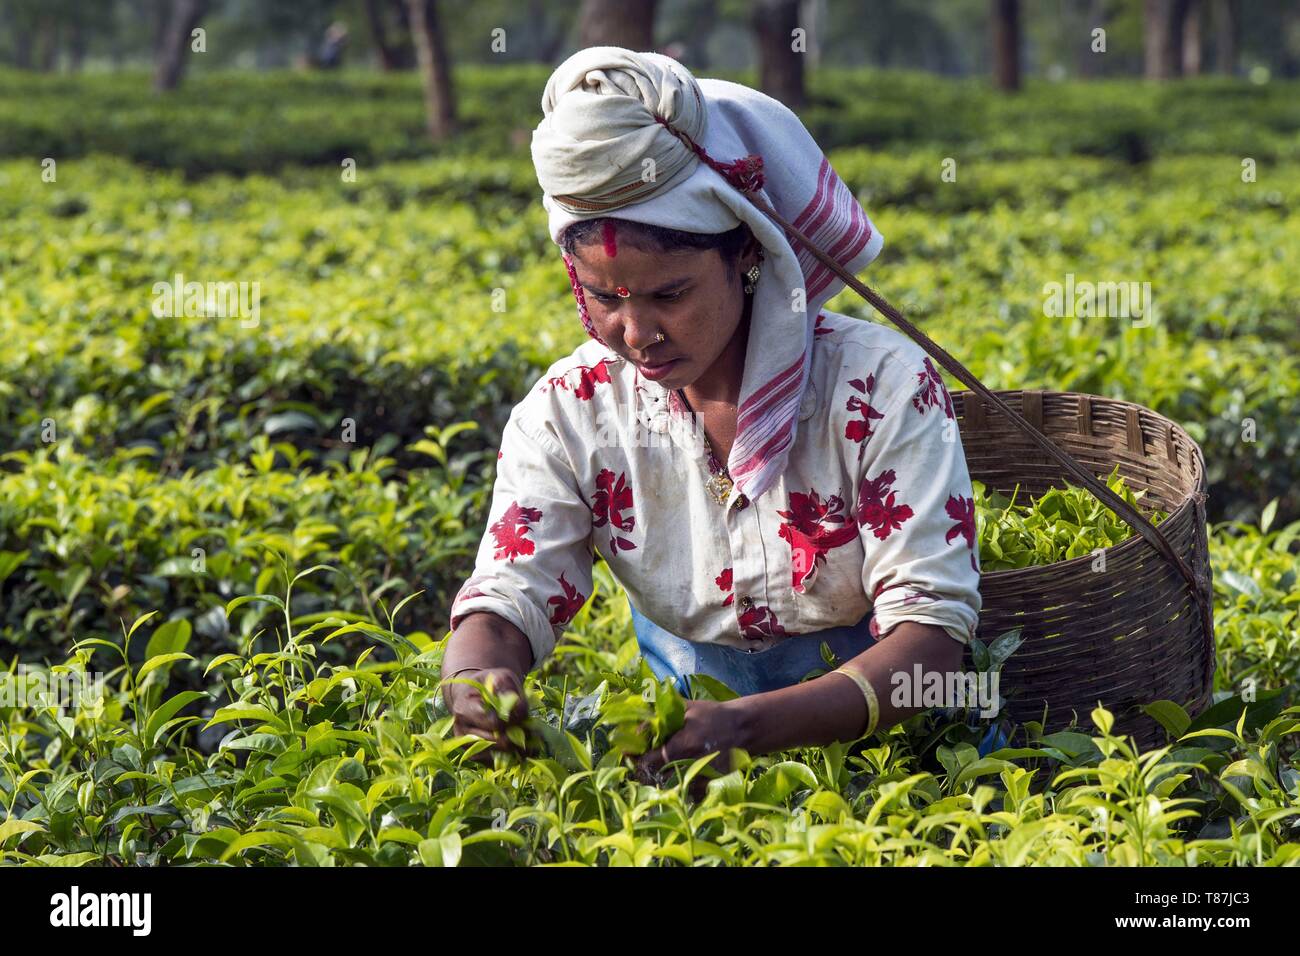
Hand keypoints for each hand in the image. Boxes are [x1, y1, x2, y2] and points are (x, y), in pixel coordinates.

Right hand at [442, 666, 528, 763]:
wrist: (475, 696)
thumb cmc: (489, 685)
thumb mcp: (500, 677)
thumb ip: (510, 690)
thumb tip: (520, 712)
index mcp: (464, 708)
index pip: (493, 722)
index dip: (512, 720)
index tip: (521, 714)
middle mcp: (461, 731)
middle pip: (497, 742)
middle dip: (518, 737)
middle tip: (533, 731)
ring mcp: (467, 746)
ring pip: (498, 756)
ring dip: (518, 750)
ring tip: (532, 740)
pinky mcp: (476, 757)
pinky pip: (498, 763)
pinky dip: (514, 757)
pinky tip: (524, 747)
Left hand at [634, 698, 750, 795]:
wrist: (744, 729)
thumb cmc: (713, 715)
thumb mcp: (687, 708)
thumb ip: (661, 713)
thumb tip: (636, 723)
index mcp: (684, 746)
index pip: (650, 762)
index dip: (636, 759)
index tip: (630, 753)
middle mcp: (692, 765)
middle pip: (656, 779)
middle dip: (645, 771)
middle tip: (642, 761)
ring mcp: (702, 779)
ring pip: (669, 788)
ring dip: (660, 779)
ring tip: (658, 766)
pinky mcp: (710, 786)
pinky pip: (686, 793)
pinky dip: (679, 786)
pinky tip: (679, 773)